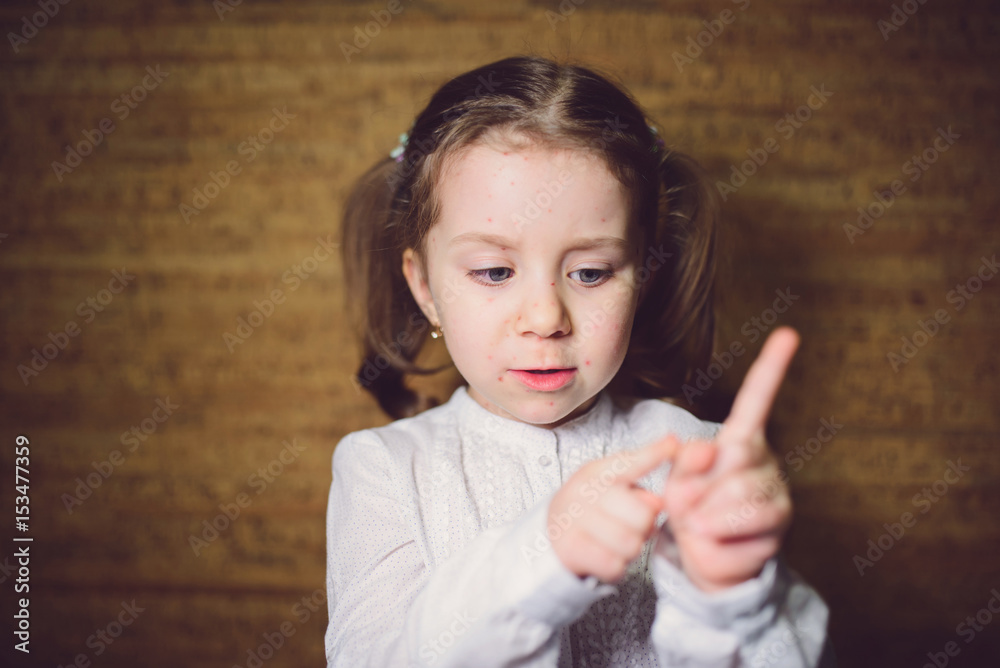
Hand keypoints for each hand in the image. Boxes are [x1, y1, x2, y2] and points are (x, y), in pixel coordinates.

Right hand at [547, 436, 676, 582]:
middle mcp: (583, 491)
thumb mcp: (609, 491)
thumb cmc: (587, 513)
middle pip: (642, 513)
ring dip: (629, 549)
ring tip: (616, 542)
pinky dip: (615, 566)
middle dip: (644, 526)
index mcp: (596, 472)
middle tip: (630, 527)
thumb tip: (658, 503)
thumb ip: (638, 490)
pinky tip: (604, 556)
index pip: (630, 461)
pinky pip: (613, 564)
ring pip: (630, 542)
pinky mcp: (569, 548)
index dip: (655, 453)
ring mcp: (573, 519)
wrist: (548, 537)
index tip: (675, 444)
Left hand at [663, 327, 799, 592]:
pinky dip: (711, 543)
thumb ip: (686, 462)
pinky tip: (712, 541)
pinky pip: (735, 535)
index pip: (756, 401)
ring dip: (703, 516)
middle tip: (683, 501)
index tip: (788, 333)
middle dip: (697, 485)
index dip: (771, 368)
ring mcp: (776, 495)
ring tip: (697, 523)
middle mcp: (764, 461)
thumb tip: (707, 452)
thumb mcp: (676, 479)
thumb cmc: (690, 508)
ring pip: (736, 499)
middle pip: (735, 458)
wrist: (704, 557)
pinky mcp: (777, 532)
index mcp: (740, 440)